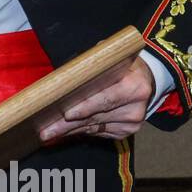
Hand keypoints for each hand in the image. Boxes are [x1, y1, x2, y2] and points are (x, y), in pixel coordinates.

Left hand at [37, 56, 155, 143]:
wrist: (146, 79)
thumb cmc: (121, 65)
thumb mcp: (109, 59)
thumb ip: (91, 68)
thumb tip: (62, 80)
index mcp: (134, 86)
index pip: (105, 99)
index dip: (85, 107)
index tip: (66, 114)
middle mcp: (135, 107)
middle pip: (95, 117)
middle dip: (67, 124)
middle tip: (45, 131)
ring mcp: (132, 122)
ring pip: (93, 127)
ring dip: (69, 130)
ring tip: (48, 133)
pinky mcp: (126, 131)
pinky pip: (97, 133)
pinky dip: (80, 131)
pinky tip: (64, 132)